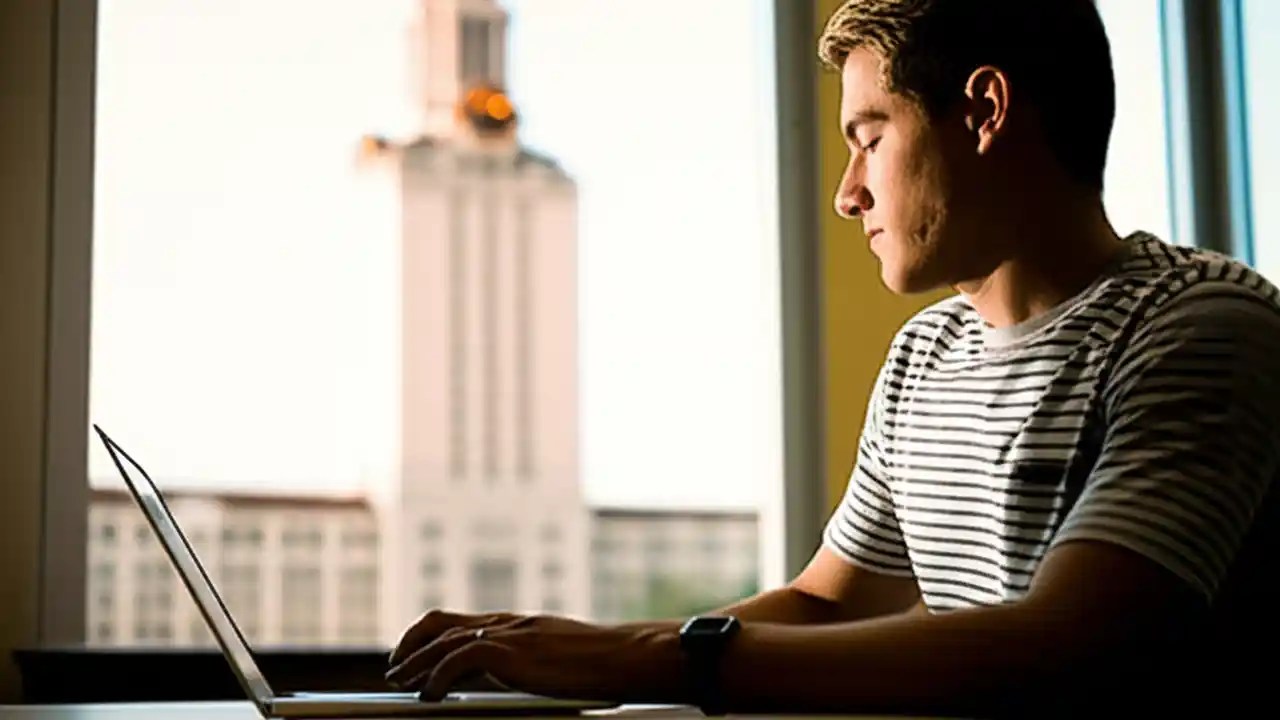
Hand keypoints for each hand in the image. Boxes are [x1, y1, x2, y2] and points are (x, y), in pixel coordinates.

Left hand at [385, 611, 686, 702]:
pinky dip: (437, 677)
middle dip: (411, 645)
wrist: (624, 655)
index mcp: (516, 622)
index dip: (430, 636)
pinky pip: (458, 659)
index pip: (460, 620)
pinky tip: (429, 696)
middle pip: (441, 622)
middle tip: (396, 668)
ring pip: (443, 640)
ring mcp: (508, 633)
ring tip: (401, 684)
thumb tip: (503, 677)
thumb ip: (526, 660)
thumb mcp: (555, 656)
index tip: (412, 654)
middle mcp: (506, 622)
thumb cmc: (602, 662)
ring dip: (416, 664)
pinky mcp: (511, 651)